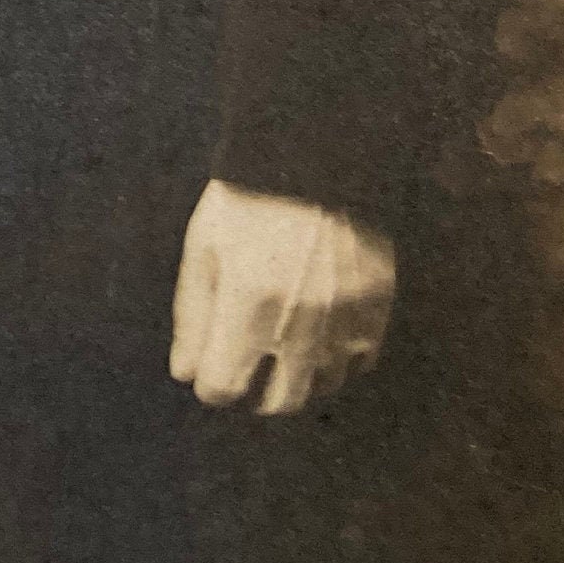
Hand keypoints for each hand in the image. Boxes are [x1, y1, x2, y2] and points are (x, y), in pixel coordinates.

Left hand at [169, 179, 395, 414]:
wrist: (316, 159)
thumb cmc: (246, 201)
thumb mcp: (203, 247)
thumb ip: (192, 315)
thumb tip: (186, 374)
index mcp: (245, 308)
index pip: (223, 387)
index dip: (210, 384)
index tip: (210, 370)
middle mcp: (298, 327)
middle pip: (278, 402)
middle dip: (255, 393)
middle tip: (248, 369)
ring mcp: (342, 322)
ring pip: (322, 387)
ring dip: (298, 379)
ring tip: (284, 352)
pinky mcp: (377, 310)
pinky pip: (360, 362)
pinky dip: (339, 360)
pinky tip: (321, 335)